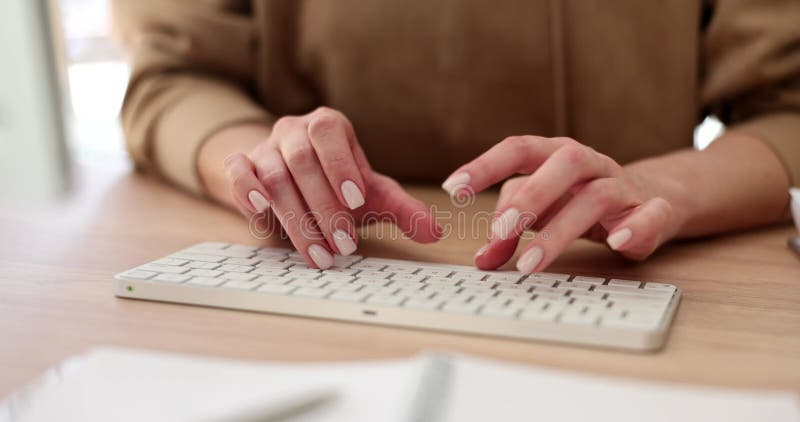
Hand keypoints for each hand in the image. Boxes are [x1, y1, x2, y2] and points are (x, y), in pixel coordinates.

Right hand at [223, 107, 440, 268]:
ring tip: (319, 254)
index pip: (329, 133)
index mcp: (328, 125)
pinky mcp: (243, 166)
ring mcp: (265, 147)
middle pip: (302, 162)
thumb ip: (403, 209)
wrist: (295, 183)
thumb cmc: (338, 186)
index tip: (357, 203)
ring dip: (297, 219)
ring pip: (274, 177)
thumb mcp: (372, 196)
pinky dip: (246, 190)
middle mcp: (293, 130)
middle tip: (344, 246)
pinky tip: (261, 212)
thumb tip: (435, 232)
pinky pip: (238, 172)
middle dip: (324, 208)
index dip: (340, 165)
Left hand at [442, 136, 679, 272]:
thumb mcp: (541, 211)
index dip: (485, 165)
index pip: (518, 149)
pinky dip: (635, 227)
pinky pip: (651, 214)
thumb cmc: (581, 201)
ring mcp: (623, 185)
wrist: (653, 198)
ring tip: (530, 264)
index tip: (453, 187)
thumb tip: (483, 259)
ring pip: (597, 197)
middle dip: (528, 199)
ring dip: (560, 232)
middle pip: (561, 165)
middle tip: (499, 232)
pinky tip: (614, 244)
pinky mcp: (654, 210)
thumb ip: (508, 230)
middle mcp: (590, 163)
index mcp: (555, 155)